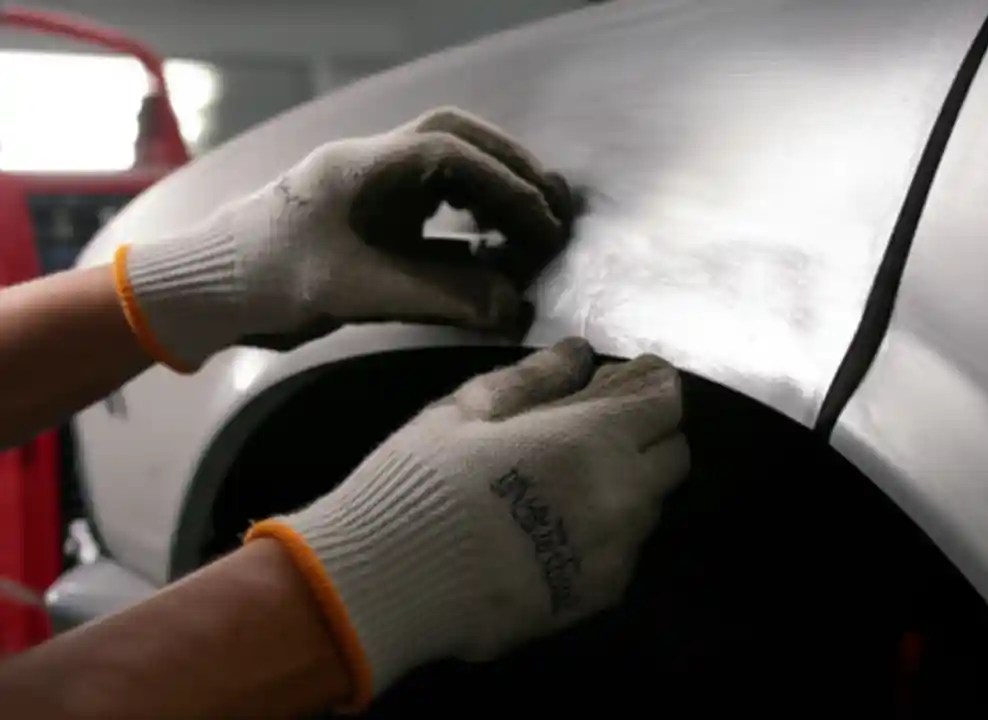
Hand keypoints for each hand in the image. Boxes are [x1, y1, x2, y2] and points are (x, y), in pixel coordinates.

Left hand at [114, 108, 573, 371]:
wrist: (209, 291)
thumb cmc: (271, 284)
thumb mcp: (358, 292)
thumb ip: (440, 297)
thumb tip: (513, 306)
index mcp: (366, 166)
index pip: (453, 154)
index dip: (507, 185)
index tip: (544, 223)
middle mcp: (371, 163)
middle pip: (456, 138)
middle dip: (510, 167)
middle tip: (552, 206)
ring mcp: (367, 184)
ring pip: (445, 161)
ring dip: (492, 183)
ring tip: (530, 219)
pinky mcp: (365, 211)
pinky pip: (430, 195)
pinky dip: (468, 209)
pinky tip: (488, 240)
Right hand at [245, 339, 689, 706]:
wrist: (387, 584)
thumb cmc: (421, 480)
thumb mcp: (467, 409)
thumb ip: (535, 379)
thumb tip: (580, 354)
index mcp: (593, 440)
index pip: (664, 403)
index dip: (650, 385)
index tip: (624, 381)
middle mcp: (621, 497)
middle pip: (673, 456)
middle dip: (648, 433)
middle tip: (597, 427)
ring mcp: (614, 553)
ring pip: (650, 507)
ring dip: (628, 484)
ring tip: (570, 480)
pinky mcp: (595, 598)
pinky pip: (624, 554)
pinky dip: (607, 533)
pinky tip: (558, 528)